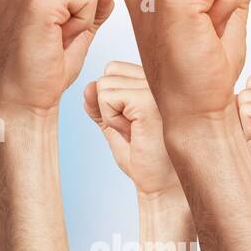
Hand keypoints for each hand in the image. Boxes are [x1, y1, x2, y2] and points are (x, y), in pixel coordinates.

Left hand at [83, 61, 179, 197]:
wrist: (162, 183)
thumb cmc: (144, 156)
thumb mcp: (112, 125)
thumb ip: (98, 103)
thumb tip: (88, 86)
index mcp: (154, 80)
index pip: (113, 68)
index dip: (111, 98)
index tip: (132, 121)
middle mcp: (158, 79)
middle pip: (106, 75)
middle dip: (110, 106)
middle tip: (135, 129)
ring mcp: (155, 87)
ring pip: (103, 85)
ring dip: (111, 115)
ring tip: (136, 131)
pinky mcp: (148, 100)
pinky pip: (105, 98)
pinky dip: (112, 120)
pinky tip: (134, 133)